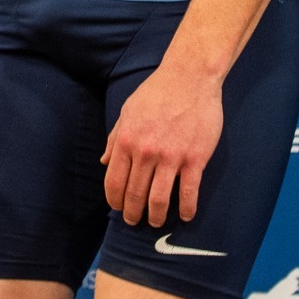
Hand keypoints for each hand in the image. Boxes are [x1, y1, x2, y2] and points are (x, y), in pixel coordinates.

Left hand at [101, 61, 222, 227]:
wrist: (190, 76)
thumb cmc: (157, 92)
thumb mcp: (128, 111)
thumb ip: (115, 137)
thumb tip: (103, 161)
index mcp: (126, 141)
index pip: (114, 182)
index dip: (114, 200)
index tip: (118, 208)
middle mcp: (145, 152)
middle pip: (135, 195)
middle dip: (132, 213)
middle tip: (134, 221)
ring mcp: (171, 157)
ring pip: (159, 200)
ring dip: (155, 216)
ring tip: (155, 222)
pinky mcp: (195, 159)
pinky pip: (188, 193)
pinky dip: (185, 209)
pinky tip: (184, 216)